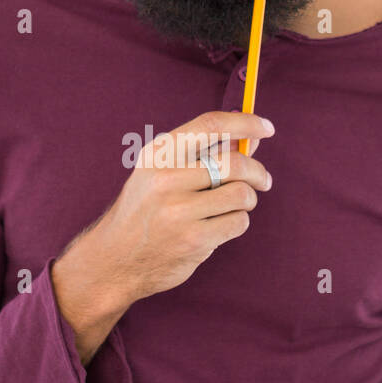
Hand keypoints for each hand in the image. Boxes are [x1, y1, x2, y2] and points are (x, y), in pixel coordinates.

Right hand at [94, 109, 274, 301]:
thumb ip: (205, 153)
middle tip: (264, 181)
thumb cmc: (146, 211)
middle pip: (235, 163)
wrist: (114, 260)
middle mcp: (166, 179)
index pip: (210, 125)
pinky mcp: (194, 240)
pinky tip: (219, 226)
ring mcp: (179, 211)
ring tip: (232, 208)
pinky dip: (237, 223)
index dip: (245, 122)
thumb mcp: (162, 173)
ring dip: (246, 201)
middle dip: (258, 172)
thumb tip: (252, 137)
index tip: (266, 128)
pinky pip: (238, 222)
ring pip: (242, 195)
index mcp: (158, 154)